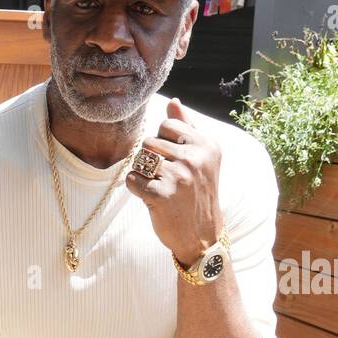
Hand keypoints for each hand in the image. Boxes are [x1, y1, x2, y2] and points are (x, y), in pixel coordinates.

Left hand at [125, 99, 224, 264]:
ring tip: (159, 186)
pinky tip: (151, 197)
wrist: (202, 236)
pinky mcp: (160, 195)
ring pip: (139, 159)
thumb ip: (187, 128)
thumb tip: (173, 102)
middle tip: (166, 178)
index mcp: (206, 144)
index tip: (174, 161)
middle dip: (151, 159)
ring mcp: (177, 177)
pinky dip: (135, 188)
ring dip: (142, 173)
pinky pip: (132, 179)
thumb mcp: (202, 158)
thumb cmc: (198, 194)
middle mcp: (194, 158)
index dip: (163, 142)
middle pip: (150, 142)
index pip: (166, 125)